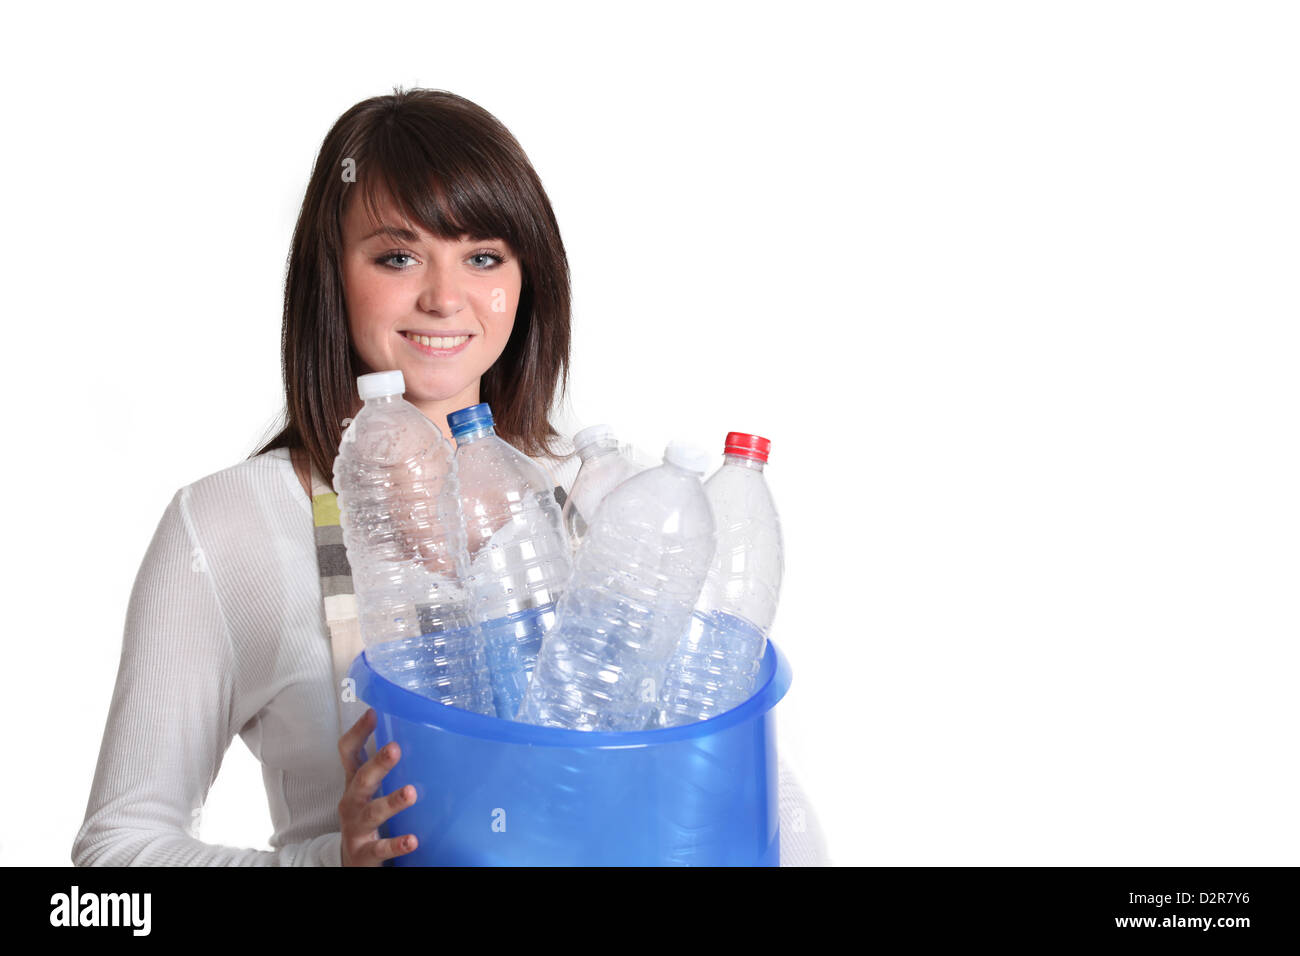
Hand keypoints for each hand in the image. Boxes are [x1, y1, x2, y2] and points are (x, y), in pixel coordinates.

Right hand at [337, 707, 418, 865]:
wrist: (353, 862)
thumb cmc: (368, 818)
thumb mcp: (371, 792)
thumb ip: (385, 769)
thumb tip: (422, 736)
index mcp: (354, 783)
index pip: (349, 752)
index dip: (358, 733)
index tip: (373, 713)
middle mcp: (351, 802)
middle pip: (361, 779)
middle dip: (377, 763)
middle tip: (395, 748)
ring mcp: (356, 828)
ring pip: (372, 812)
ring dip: (391, 802)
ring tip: (410, 793)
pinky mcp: (364, 852)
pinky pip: (380, 848)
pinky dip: (396, 844)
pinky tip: (412, 840)